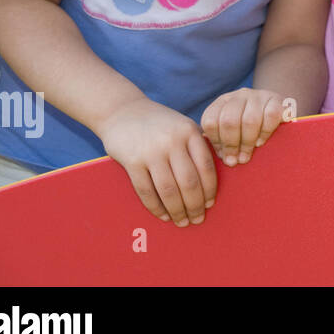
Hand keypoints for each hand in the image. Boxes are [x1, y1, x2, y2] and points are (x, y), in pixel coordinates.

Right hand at [95, 96, 216, 226]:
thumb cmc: (158, 123)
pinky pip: (146, 191)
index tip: (211, 204)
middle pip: (189, 182)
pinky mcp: (132, 161)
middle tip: (198, 219)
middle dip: (195, 205)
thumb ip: (197, 147)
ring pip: (169, 190)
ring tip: (182, 221)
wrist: (122, 111)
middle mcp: (173, 142)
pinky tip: (163, 215)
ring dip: (177, 210)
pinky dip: (156, 207)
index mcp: (190, 132)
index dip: (210, 189)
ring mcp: (152, 151)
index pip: (206, 167)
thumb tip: (211, 181)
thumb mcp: (182, 126)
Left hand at [201, 87, 287, 166]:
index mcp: (222, 102)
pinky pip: (270, 116)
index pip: (210, 121)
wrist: (277, 110)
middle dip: (231, 145)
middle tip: (236, 161)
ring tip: (246, 156)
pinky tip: (260, 142)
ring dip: (247, 143)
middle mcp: (239, 95)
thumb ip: (223, 140)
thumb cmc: (249, 127)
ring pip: (249, 120)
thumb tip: (223, 157)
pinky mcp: (277, 100)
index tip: (223, 156)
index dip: (216, 142)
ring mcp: (258, 96)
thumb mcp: (232, 129)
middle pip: (229, 121)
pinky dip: (264, 133)